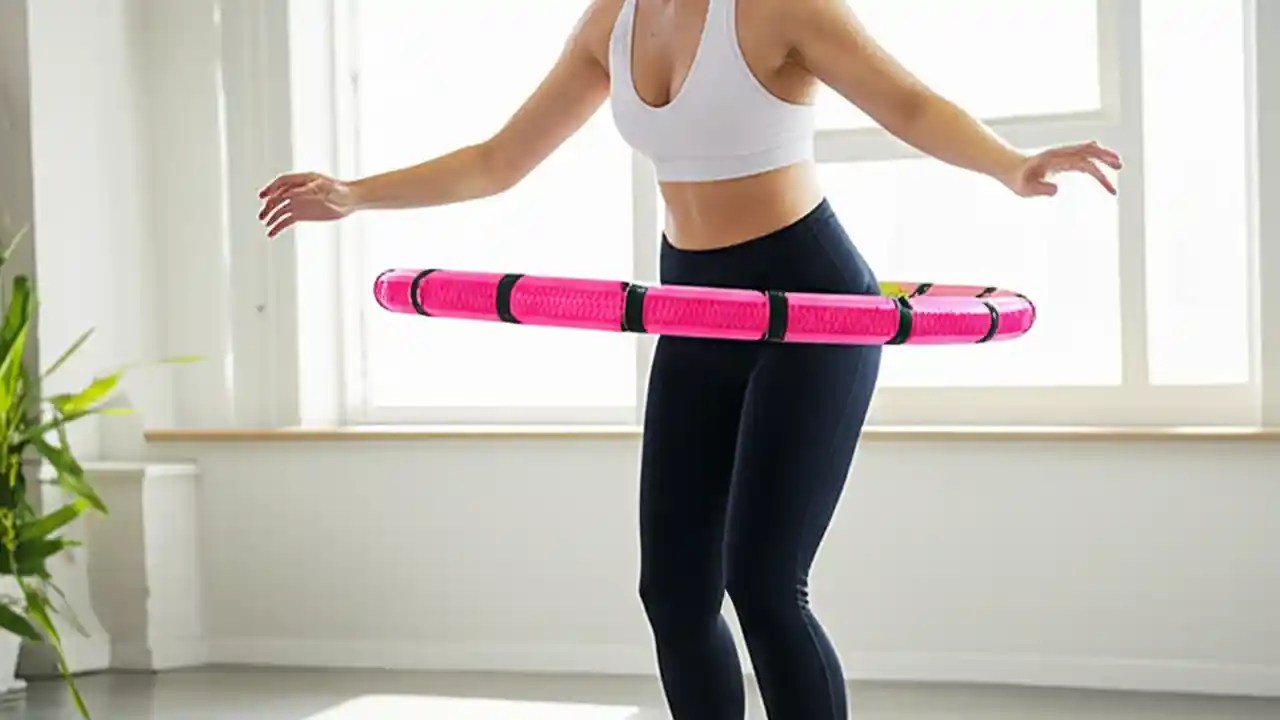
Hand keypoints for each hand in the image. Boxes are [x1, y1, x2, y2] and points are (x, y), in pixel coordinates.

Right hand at [257, 172, 357, 237]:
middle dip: (269, 205)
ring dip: (272, 216)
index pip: (282, 182)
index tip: (263, 196)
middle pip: (279, 197)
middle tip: (263, 214)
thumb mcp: (325, 188)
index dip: (271, 188)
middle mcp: (298, 191)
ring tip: (265, 223)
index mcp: (303, 180)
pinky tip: (272, 233)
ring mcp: (300, 203)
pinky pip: (287, 220)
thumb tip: (289, 195)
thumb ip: (306, 191)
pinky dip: (279, 226)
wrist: (351, 200)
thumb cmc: (342, 190)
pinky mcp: (303, 214)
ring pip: (281, 209)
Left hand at [1000, 141, 1122, 197]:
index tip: (1110, 188)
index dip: (1098, 175)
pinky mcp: (1062, 160)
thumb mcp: (1025, 188)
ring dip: (1102, 156)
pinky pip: (1081, 156)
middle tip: (1119, 166)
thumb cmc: (1017, 180)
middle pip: (1087, 152)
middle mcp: (1061, 155)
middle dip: (1105, 158)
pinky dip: (1093, 156)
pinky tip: (1102, 158)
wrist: (1010, 169)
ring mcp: (1062, 156)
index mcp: (1055, 161)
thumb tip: (1057, 190)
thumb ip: (1040, 189)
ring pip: (1086, 151)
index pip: (1082, 165)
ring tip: (1118, 164)